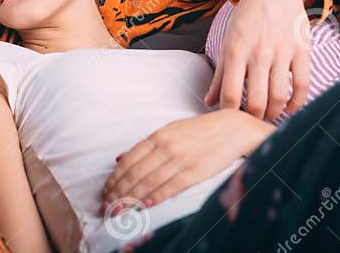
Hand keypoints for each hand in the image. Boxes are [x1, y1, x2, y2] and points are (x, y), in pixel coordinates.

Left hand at [100, 110, 272, 212]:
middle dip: (117, 193)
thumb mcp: (171, 131)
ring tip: (118, 211)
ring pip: (148, 182)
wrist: (234, 128)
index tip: (105, 192)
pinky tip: (144, 206)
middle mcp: (166, 147)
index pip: (128, 161)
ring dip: (130, 199)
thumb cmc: (201, 131)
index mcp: (158, 136)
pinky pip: (170, 186)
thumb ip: (146, 146)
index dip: (114, 179)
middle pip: (135, 173)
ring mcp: (180, 159)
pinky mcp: (195, 171)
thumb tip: (119, 158)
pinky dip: (155, 197)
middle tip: (106, 208)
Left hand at [205, 0, 310, 119]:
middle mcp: (259, 52)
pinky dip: (297, 103)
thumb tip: (209, 102)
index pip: (231, 93)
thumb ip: (220, 75)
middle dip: (253, 118)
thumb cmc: (247, 18)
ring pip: (279, 96)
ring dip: (274, 114)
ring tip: (268, 117)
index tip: (231, 119)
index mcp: (236, 50)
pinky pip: (302, 84)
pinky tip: (289, 108)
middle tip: (251, 121)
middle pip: (257, 100)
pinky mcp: (302, 50)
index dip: (230, 113)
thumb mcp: (227, 42)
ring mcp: (282, 52)